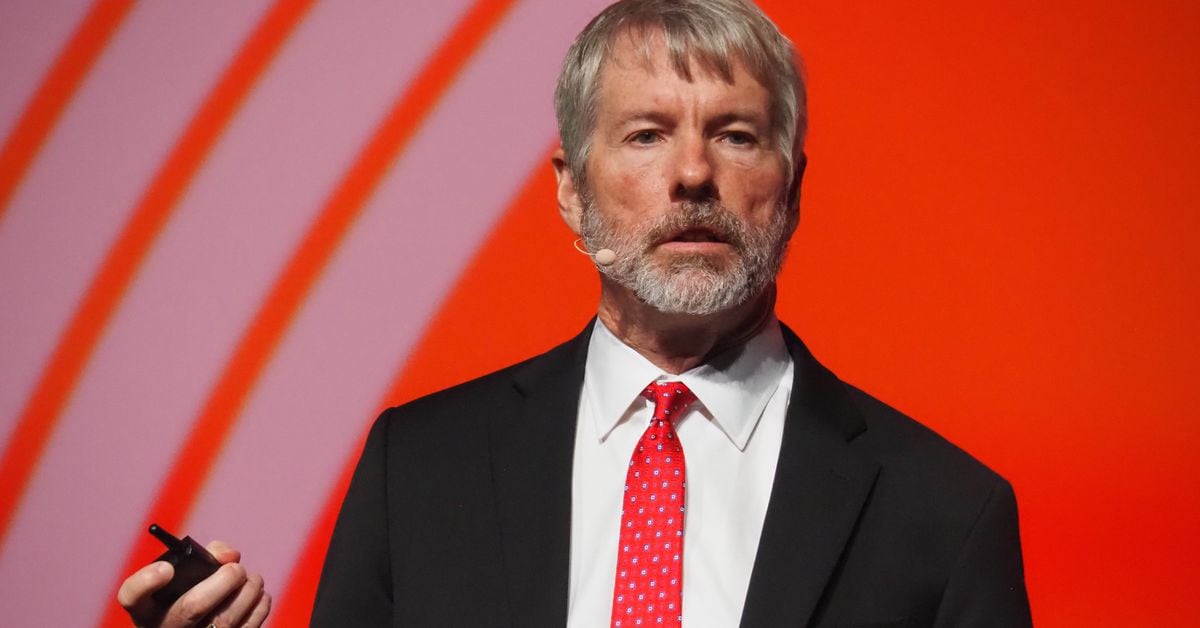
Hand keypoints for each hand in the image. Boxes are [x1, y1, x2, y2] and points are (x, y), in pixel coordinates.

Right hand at [117, 540, 270, 626]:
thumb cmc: (190, 596)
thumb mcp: (184, 579)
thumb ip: (203, 556)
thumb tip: (230, 555)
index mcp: (147, 610)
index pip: (131, 596)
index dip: (146, 581)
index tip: (166, 568)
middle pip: (192, 608)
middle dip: (224, 580)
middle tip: (237, 568)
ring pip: (226, 619)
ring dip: (248, 590)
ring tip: (251, 579)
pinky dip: (259, 606)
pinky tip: (257, 594)